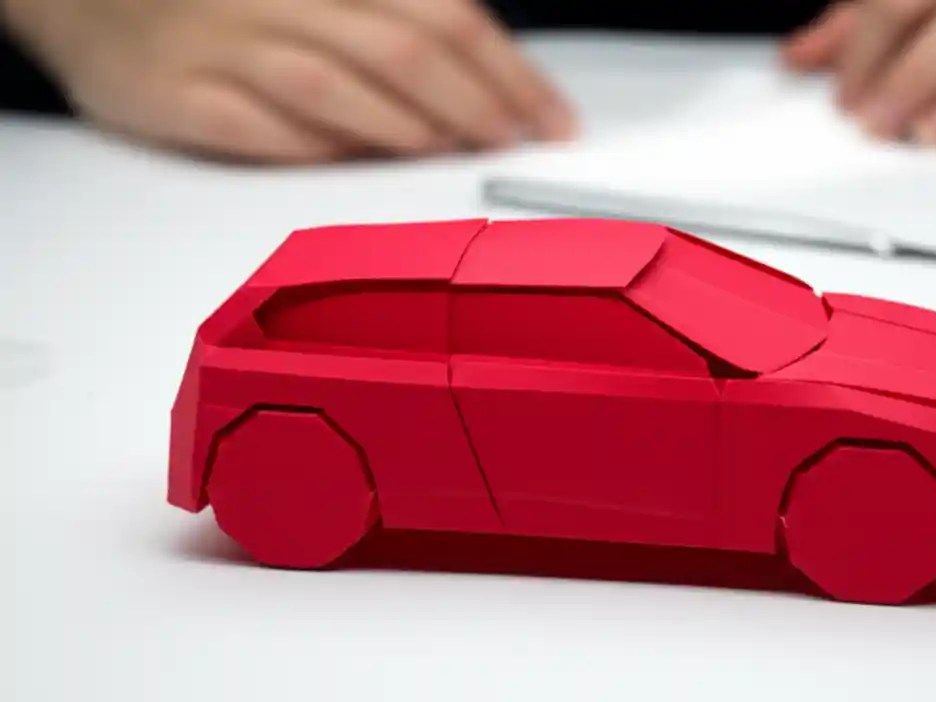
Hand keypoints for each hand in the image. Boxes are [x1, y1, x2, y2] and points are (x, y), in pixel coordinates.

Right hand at [3, 0, 574, 161]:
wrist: (102, 4)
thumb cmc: (233, 11)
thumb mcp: (324, 1)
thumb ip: (395, 33)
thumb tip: (486, 97)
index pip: (448, 15)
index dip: (510, 72)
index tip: (553, 121)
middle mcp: (286, 0)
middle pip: (405, 49)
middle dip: (476, 106)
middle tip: (513, 148)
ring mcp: (231, 46)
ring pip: (337, 86)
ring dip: (407, 129)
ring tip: (452, 159)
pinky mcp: (184, 95)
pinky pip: (258, 129)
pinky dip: (313, 151)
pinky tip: (355, 170)